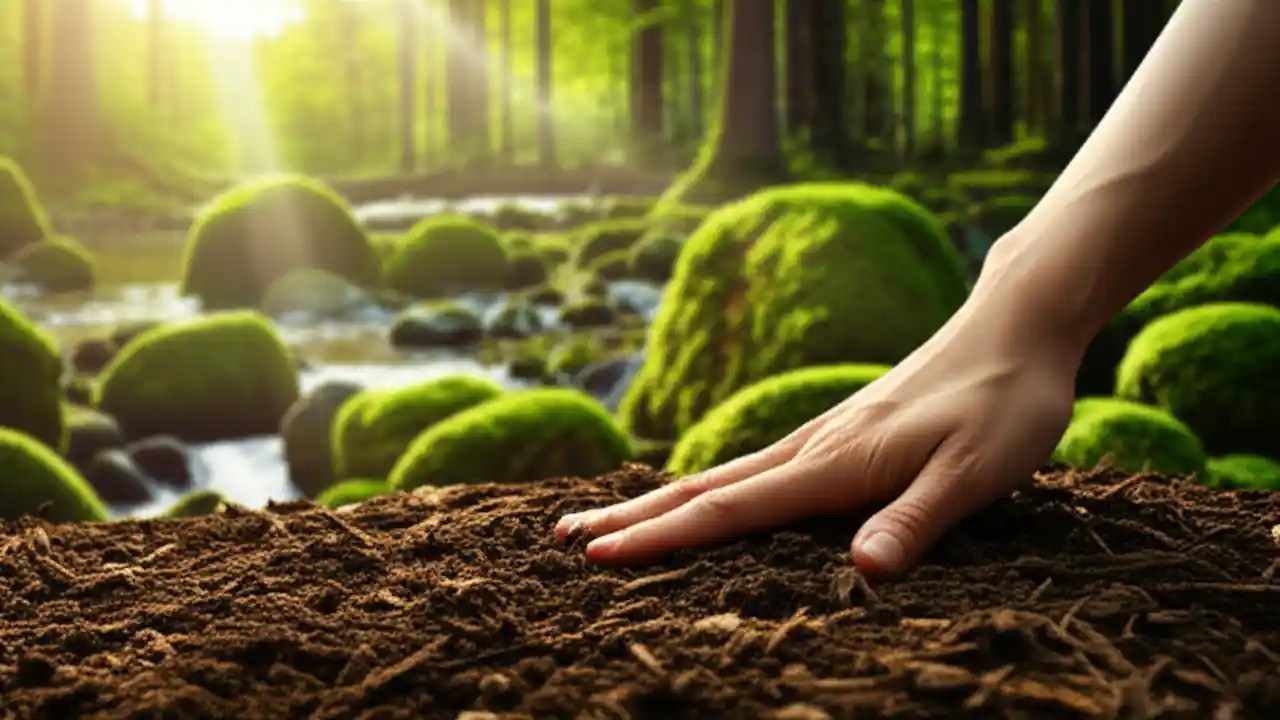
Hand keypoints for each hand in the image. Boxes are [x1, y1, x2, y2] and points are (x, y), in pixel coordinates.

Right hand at [555, 281, 1082, 577]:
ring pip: (719, 475)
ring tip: (606, 522)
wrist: (1014, 327)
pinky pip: (749, 470)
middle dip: (631, 518)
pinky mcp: (835, 435)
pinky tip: (699, 497)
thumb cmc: (1002, 403)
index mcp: (832, 463)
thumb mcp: (974, 473)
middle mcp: (811, 448)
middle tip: (562, 537)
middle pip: (702, 488)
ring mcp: (818, 437)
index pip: (730, 509)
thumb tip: (859, 573)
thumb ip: (914, 522)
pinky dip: (701, 490)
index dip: (663, 538)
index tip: (598, 558)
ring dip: (656, 502)